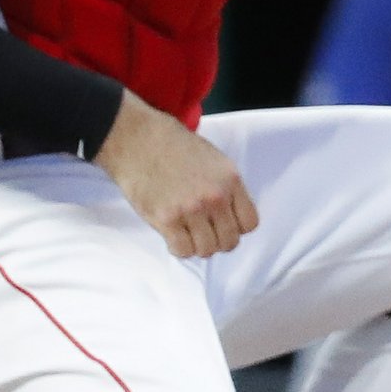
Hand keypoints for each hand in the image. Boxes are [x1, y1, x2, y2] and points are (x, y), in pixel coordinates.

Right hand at [96, 92, 258, 257]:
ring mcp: (191, 209)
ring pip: (207, 249)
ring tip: (188, 234)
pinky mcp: (166, 219)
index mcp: (231, 181)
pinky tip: (174, 236)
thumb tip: (231, 218)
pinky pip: (183, 250)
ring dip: (198, 246)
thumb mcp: (216, 162)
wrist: (140, 141)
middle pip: (230, 241)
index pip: (250, 224)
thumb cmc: (176, 149)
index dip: (237, 228)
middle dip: (218, 241)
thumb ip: (228, 189)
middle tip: (204, 233)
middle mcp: (215, 197)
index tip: (223, 224)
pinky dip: (180, 248)